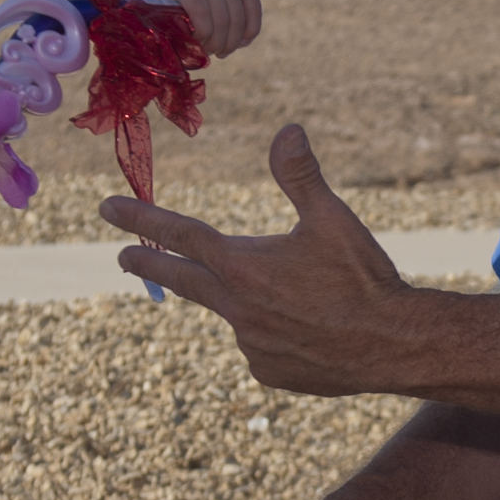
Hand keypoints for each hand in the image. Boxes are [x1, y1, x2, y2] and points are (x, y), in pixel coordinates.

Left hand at [104, 124, 426, 394]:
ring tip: (311, 299)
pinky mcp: (267, 370)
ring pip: (239, 311)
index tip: (107, 208)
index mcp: (243, 265)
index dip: (140, 218)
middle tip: (124, 256)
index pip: (179, 233)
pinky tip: (316, 329)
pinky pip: (262, 344)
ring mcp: (249, 343)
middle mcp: (236, 307)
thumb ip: (300, 176)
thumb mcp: (332, 219)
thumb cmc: (363, 278)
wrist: (393, 346)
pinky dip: (279, 331)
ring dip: (257, 300)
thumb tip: (287, 129)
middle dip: (149, 262)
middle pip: (181, 278)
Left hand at [160, 0, 262, 55]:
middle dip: (217, 44)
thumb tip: (191, 51)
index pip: (201, 12)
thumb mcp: (169, 19)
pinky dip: (249, 33)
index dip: (203, 36)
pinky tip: (240, 43)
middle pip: (222, 19)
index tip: (198, 47)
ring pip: (238, 20)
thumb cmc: (178, 11)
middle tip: (210, 53)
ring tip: (223, 51)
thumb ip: (176, 31)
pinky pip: (254, 13)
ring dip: (232, 43)